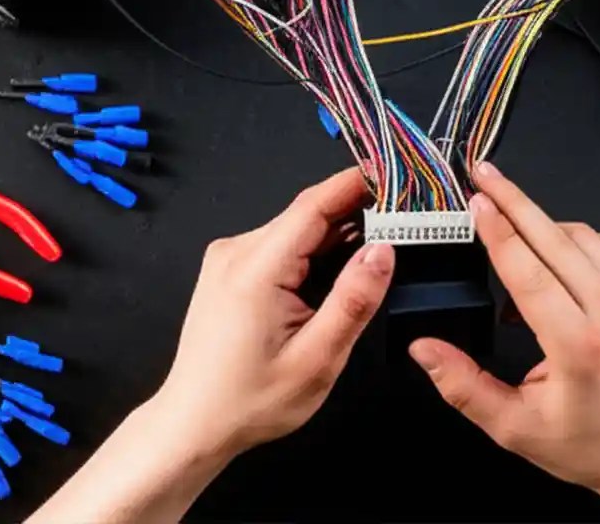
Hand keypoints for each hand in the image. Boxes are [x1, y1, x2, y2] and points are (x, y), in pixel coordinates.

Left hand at [153, 166, 395, 455]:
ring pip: (296, 230)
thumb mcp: (316, 359)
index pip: (314, 205)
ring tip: (382, 240)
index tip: (396, 174)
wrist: (194, 423)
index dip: (356, 184)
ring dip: (336, 233)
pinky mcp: (230, 271)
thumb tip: (384, 250)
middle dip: (355, 211)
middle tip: (405, 216)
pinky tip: (340, 265)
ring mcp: (229, 259)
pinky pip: (281, 246)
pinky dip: (314, 249)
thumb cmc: (250, 401)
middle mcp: (236, 252)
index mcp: (256, 268)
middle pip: (306, 214)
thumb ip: (353, 301)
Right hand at [409, 162, 599, 522]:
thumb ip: (463, 385)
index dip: (498, 232)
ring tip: (506, 223)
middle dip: (513, 201)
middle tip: (482, 172)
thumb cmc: (587, 445)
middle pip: (554, 239)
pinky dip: (580, 237)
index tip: (474, 201)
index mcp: (576, 343)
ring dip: (543, 222)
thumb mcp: (513, 426)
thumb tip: (422, 348)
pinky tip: (557, 251)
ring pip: (583, 236)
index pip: (529, 271)